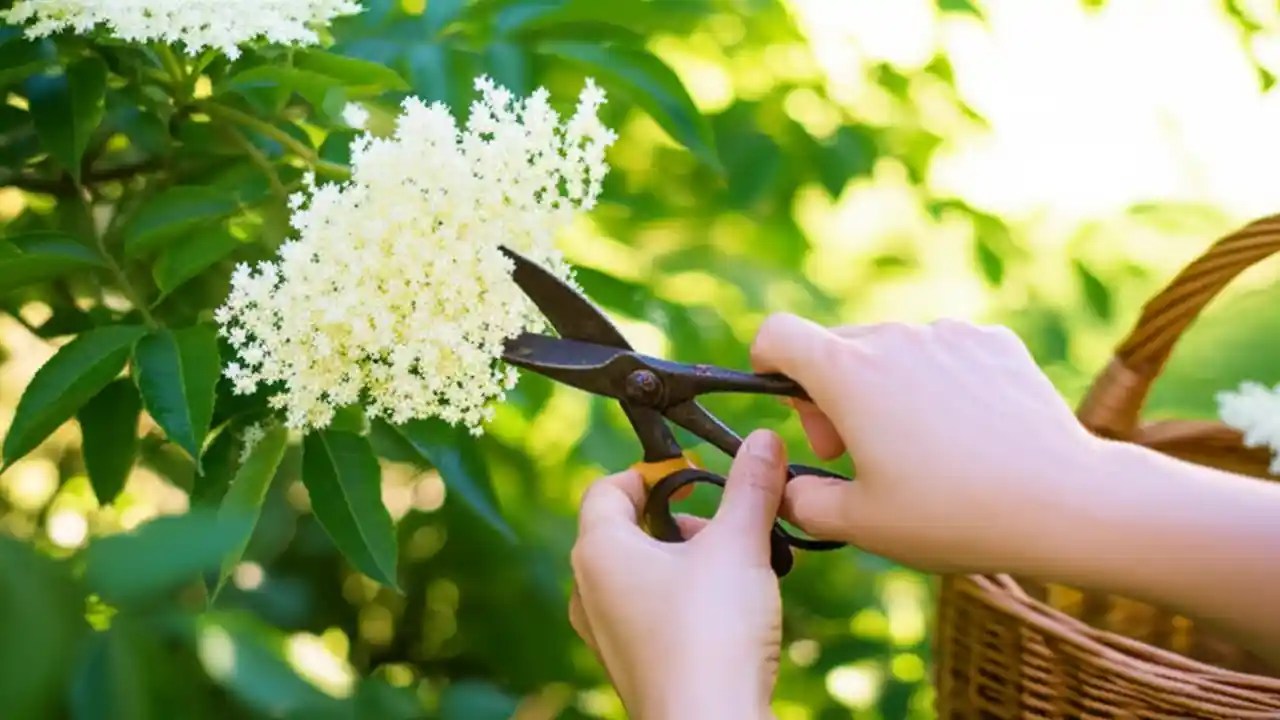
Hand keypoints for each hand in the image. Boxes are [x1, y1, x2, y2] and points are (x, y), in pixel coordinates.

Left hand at [568, 430, 786, 719]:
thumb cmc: (711, 634)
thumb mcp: (739, 546)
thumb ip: (751, 488)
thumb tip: (764, 440)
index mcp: (598, 552)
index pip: (607, 489)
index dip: (650, 472)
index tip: (692, 473)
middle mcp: (588, 592)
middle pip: (625, 532)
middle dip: (679, 520)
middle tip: (724, 524)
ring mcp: (606, 635)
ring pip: (640, 576)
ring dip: (685, 563)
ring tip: (736, 568)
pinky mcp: (631, 666)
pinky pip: (650, 615)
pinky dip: (684, 602)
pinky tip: (729, 613)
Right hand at [750, 313, 1101, 574]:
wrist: (1064, 502)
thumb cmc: (953, 515)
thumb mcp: (859, 524)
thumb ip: (801, 499)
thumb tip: (789, 486)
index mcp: (848, 373)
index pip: (776, 335)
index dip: (766, 366)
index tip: (792, 408)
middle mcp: (895, 337)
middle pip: (834, 347)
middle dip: (830, 396)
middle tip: (857, 455)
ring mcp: (949, 334)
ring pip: (892, 350)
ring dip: (885, 389)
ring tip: (920, 451)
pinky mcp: (995, 342)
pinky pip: (944, 352)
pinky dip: (938, 383)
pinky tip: (967, 433)